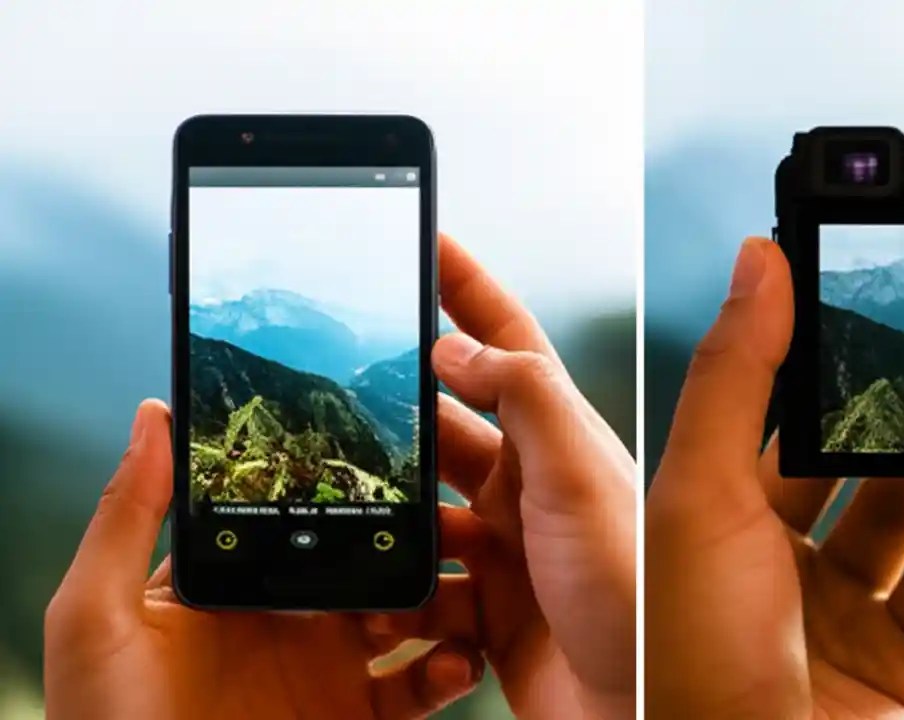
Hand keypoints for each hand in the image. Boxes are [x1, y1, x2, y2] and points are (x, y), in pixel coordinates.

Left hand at [44, 399, 483, 719]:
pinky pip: (420, 686)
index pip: (309, 514)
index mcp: (241, 578)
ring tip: (470, 590)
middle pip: (374, 558)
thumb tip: (153, 416)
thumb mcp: (99, 613)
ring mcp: (331, 668)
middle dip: (423, 536)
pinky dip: (452, 670)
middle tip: (460, 521)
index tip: (404, 454)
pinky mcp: (358, 716)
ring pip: (414, 616)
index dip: (356, 484)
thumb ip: (128, 516)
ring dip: (451, 598)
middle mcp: (293, 615)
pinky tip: (456, 659)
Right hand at [369, 235, 636, 718]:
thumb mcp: (582, 478)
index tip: (425, 240)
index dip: (466, 287)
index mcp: (564, 442)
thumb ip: (529, 399)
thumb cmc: (638, 600)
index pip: (509, 342)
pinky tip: (374, 589)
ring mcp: (509, 551)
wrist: (640, 715)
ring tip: (341, 489)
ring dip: (386, 501)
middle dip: (399, 398)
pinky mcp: (487, 613)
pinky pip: (421, 583)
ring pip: (425, 504)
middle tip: (338, 374)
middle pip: (452, 420)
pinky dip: (392, 584)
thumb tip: (459, 343)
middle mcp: (536, 489)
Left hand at [645, 237, 903, 718]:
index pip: (759, 423)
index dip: (801, 363)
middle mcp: (769, 571)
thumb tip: (758, 260)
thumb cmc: (692, 662)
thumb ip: (735, 378)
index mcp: (708, 527)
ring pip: (903, 521)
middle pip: (840, 470)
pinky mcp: (898, 666)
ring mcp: (837, 622)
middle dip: (884, 412)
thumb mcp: (702, 498)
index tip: (847, 301)